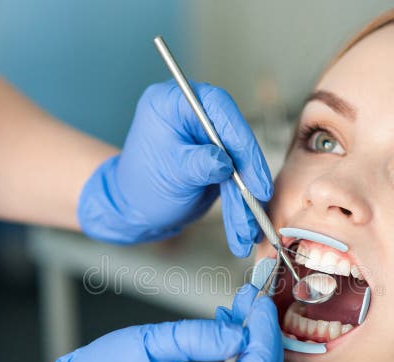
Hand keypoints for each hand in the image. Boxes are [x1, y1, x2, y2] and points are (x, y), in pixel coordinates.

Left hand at [77, 80, 272, 256]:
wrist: (134, 208)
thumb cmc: (141, 186)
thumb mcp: (171, 173)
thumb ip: (198, 164)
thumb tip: (225, 162)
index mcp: (172, 102)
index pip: (218, 107)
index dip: (240, 137)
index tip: (252, 168)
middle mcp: (193, 113)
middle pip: (233, 135)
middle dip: (248, 172)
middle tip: (258, 198)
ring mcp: (206, 136)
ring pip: (239, 161)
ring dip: (246, 195)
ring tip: (248, 226)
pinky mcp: (217, 157)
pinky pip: (236, 176)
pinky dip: (241, 200)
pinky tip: (244, 223)